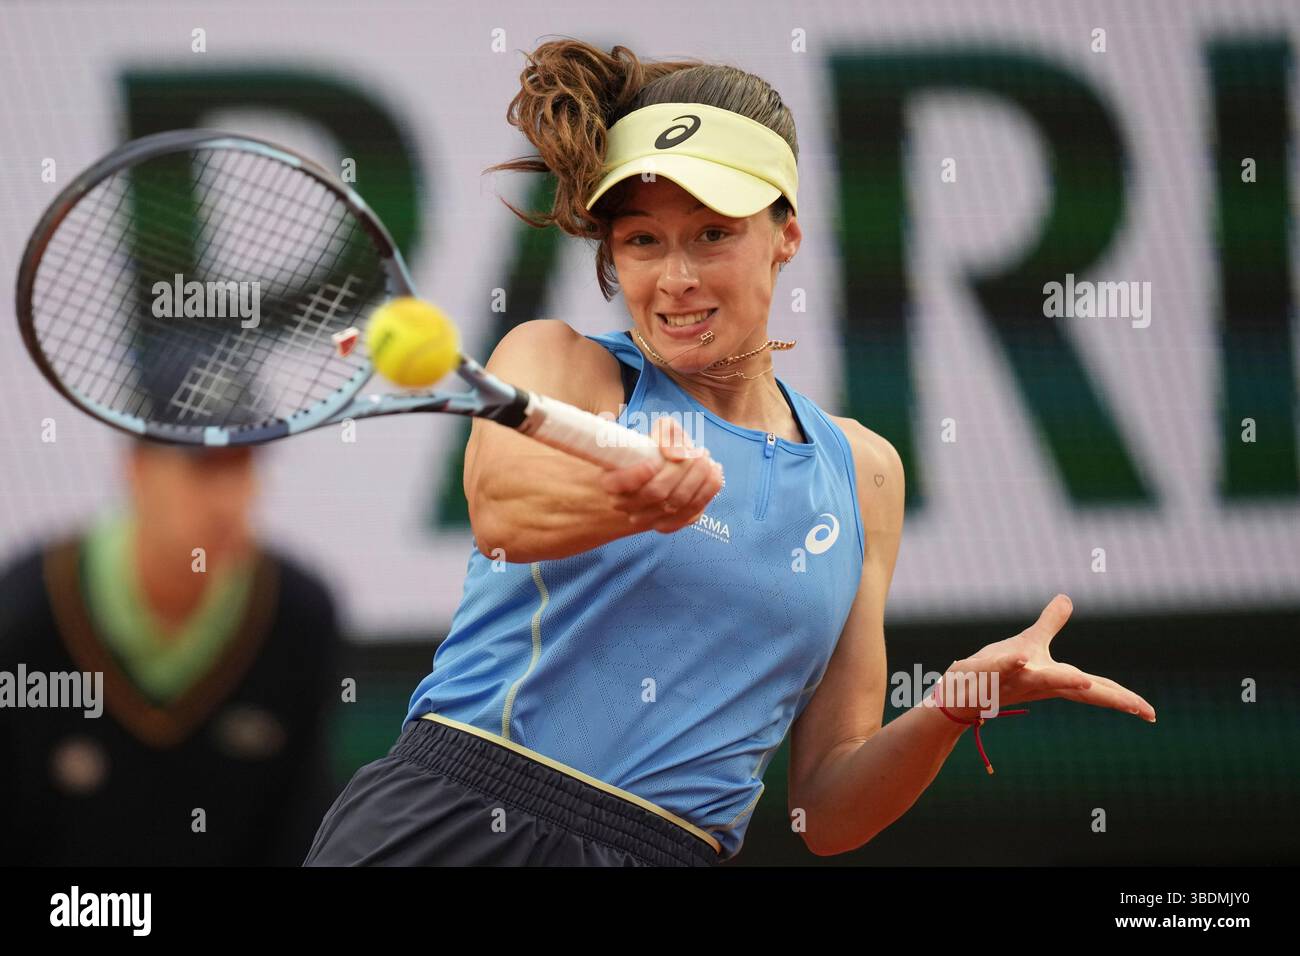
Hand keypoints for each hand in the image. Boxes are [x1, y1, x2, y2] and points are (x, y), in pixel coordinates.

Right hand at [598, 415, 723, 533]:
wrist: (650, 479)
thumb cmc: (651, 450)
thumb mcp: (655, 433)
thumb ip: (665, 433)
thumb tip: (677, 454)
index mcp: (610, 481)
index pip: (620, 483)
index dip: (636, 475)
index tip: (654, 461)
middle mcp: (625, 504)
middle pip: (657, 491)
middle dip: (682, 470)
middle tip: (698, 452)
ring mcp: (647, 518)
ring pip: (677, 503)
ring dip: (699, 478)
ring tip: (706, 458)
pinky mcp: (670, 524)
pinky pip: (690, 515)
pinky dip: (707, 492)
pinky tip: (715, 472)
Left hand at [931, 594, 1155, 723]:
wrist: (958, 692)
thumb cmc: (995, 673)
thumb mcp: (1029, 642)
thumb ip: (1050, 623)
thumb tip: (1066, 599)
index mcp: (1055, 679)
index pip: (1096, 688)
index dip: (1124, 699)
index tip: (1151, 713)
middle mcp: (1041, 683)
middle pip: (1082, 691)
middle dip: (1113, 699)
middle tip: (1143, 710)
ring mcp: (1017, 679)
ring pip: (1045, 681)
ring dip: (1065, 681)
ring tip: (1086, 682)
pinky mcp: (992, 673)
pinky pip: (1002, 668)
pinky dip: (1011, 664)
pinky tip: (1020, 660)